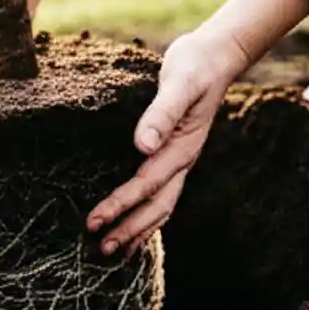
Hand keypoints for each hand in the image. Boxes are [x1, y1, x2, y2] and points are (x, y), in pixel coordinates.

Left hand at [86, 0, 308, 257]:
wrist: (213, 57)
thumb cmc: (195, 66)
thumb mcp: (180, 83)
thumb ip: (161, 113)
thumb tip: (141, 145)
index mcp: (182, 148)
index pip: (147, 184)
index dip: (120, 204)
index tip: (95, 220)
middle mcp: (182, 161)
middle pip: (157, 207)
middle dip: (129, 230)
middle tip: (101, 250)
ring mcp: (180, 161)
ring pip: (161, 207)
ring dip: (138, 230)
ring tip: (114, 252)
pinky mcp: (173, 156)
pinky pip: (160, 194)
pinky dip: (146, 216)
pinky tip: (131, 228)